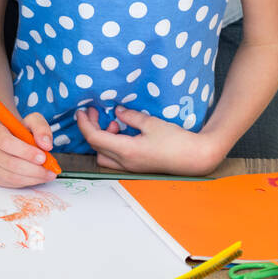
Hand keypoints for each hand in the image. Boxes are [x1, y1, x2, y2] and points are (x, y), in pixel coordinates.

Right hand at [0, 112, 57, 186]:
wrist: (13, 140)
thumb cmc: (21, 130)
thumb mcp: (33, 121)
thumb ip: (41, 129)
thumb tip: (46, 144)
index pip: (6, 143)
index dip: (25, 152)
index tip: (43, 156)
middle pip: (10, 163)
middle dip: (33, 168)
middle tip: (49, 169)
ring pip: (12, 176)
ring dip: (33, 178)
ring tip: (48, 174)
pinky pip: (12, 184)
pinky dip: (28, 182)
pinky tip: (39, 177)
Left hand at [75, 105, 224, 175]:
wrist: (195, 158)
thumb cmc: (175, 140)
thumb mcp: (151, 123)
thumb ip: (131, 117)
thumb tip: (117, 111)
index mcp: (127, 151)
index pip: (95, 138)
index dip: (85, 124)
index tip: (82, 111)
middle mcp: (126, 163)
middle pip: (96, 149)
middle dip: (92, 130)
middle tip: (97, 114)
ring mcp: (132, 167)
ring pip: (105, 156)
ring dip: (103, 140)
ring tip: (116, 124)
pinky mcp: (138, 167)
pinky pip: (116, 158)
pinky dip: (113, 145)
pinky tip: (125, 132)